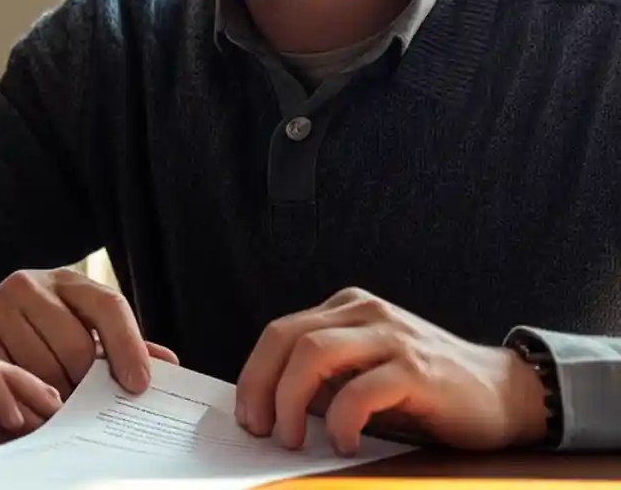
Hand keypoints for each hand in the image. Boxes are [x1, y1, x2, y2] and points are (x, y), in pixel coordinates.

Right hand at [0, 269, 178, 398]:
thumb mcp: (78, 330)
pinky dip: (20, 400)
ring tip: (50, 403)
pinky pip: (7, 380)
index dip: (128, 346)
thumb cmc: (40, 334)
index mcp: (66, 281)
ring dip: (51, 396)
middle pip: (76, 347)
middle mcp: (28, 285)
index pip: (107, 306)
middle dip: (83, 384)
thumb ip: (119, 346)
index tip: (138, 385)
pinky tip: (22, 402)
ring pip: (41, 369)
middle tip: (80, 403)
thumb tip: (168, 363)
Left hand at [235, 287, 548, 455]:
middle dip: (261, 386)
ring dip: (291, 401)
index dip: (253, 374)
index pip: (279, 332)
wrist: (505, 393)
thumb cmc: (425, 391)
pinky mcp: (417, 370)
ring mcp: (392, 337)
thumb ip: (321, 379)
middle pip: (287, 337)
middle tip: (260, 429)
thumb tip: (267, 407)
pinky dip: (340, 420)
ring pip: (314, 354)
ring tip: (294, 439)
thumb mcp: (363, 375)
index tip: (247, 415)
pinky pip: (360, 390)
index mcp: (347, 310)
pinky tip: (344, 443)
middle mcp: (366, 313)